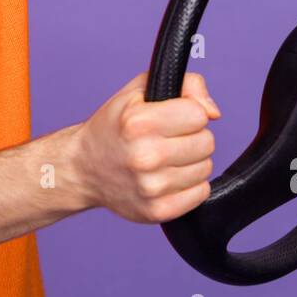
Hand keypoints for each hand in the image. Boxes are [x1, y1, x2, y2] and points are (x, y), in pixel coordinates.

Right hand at [69, 71, 218, 222]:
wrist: (83, 168)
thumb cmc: (114, 127)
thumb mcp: (140, 91)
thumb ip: (185, 85)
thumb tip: (213, 112)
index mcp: (139, 123)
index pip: (199, 115)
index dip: (188, 113)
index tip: (170, 118)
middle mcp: (145, 156)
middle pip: (207, 142)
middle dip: (192, 137)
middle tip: (167, 139)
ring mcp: (151, 187)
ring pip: (206, 168)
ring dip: (191, 162)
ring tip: (165, 159)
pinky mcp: (157, 211)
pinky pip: (201, 193)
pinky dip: (189, 185)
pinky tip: (167, 177)